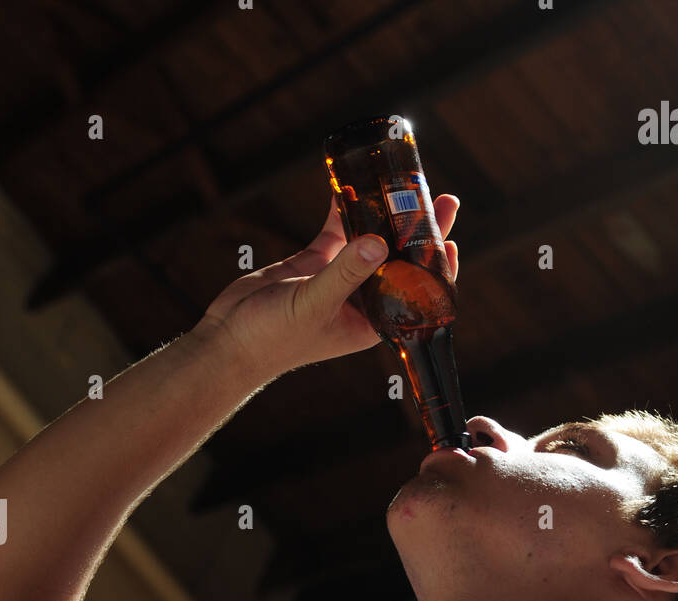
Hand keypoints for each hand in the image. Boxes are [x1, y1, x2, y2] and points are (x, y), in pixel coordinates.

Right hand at [191, 193, 459, 375]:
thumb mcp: (314, 304)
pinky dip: (347, 208)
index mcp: (371, 322)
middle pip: (401, 261)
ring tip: (407, 184)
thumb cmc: (273, 338)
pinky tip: (355, 185)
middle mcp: (362, 301)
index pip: (415, 294)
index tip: (449, 240)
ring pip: (373, 242)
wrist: (229, 340)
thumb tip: (380, 243)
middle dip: (420, 231)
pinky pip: (340, 231)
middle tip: (444, 198)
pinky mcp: (316, 262)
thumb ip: (346, 273)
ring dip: (388, 215)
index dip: (436, 268)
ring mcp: (340, 279)